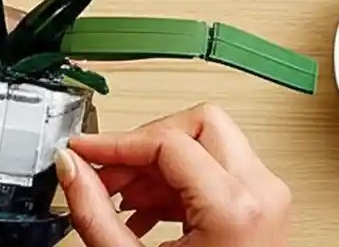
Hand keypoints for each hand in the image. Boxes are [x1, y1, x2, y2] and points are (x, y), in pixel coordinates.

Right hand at [55, 103, 290, 246]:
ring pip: (206, 143)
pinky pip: (215, 170)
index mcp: (236, 206)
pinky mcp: (262, 206)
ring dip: (156, 167)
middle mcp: (262, 192)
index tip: (84, 149)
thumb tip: (72, 169)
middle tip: (106, 170)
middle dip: (143, 145)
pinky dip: (175, 183)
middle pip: (196, 125)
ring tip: (120, 200)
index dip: (116, 142)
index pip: (167, 140)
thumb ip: (95, 213)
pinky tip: (144, 212)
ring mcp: (267, 198)